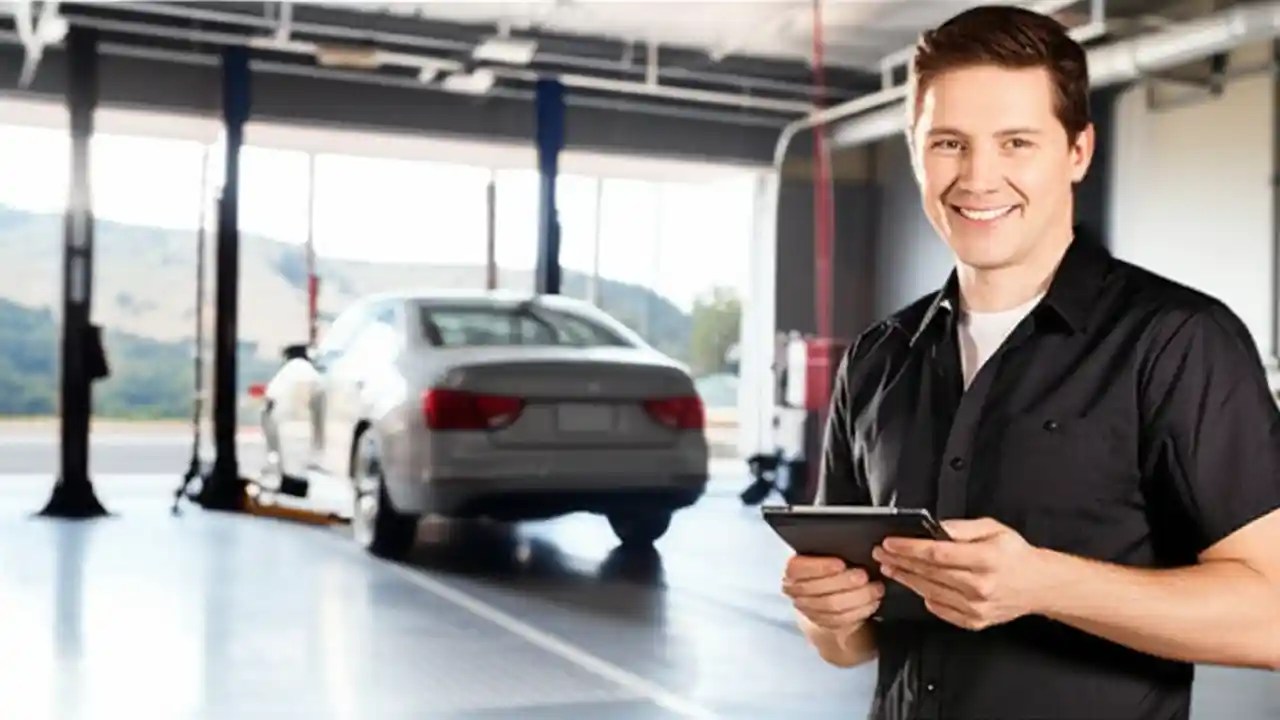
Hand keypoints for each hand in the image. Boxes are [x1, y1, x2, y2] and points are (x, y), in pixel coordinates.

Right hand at [782, 555, 884, 635]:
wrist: (831, 590)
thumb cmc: (831, 567)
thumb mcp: (829, 554)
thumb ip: (834, 551)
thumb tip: (850, 547)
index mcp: (795, 569)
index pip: (800, 568)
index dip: (820, 567)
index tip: (841, 564)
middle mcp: (796, 590)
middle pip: (819, 589)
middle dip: (845, 582)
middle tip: (864, 576)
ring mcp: (809, 609)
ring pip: (833, 607)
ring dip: (858, 597)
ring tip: (875, 589)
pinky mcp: (824, 623)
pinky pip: (842, 620)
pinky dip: (860, 610)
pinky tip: (872, 602)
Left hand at [872, 517, 1051, 630]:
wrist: (1040, 585)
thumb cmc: (1015, 555)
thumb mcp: (993, 529)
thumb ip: (962, 527)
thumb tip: (935, 527)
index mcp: (985, 559)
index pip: (937, 553)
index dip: (908, 548)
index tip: (890, 543)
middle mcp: (980, 586)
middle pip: (929, 573)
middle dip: (900, 561)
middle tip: (881, 553)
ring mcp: (976, 607)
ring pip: (930, 592)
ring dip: (906, 579)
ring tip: (891, 567)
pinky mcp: (974, 621)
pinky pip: (940, 609)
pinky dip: (924, 596)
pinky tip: (914, 584)